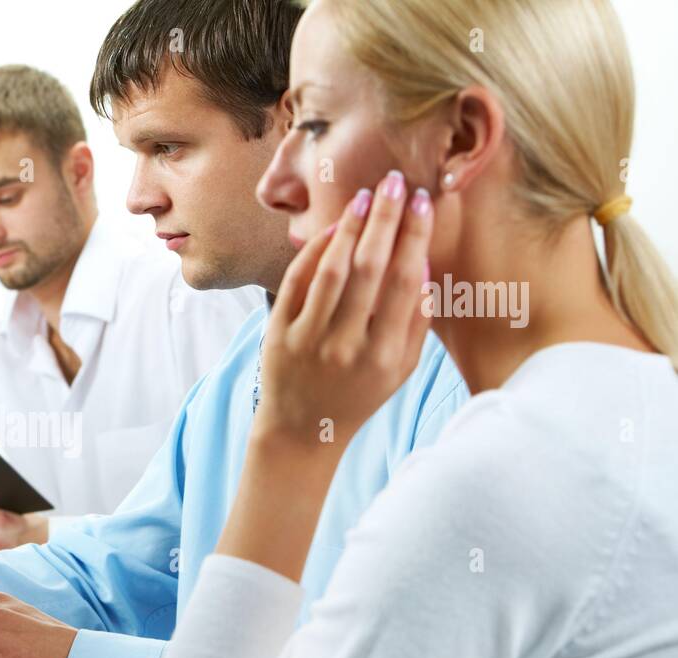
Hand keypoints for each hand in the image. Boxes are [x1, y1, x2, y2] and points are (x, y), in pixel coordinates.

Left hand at [256, 169, 433, 447]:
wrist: (303, 430)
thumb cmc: (358, 395)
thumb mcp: (400, 369)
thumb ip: (416, 321)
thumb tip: (422, 265)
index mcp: (384, 355)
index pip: (402, 282)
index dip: (413, 237)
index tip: (421, 203)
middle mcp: (347, 346)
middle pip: (369, 268)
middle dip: (384, 219)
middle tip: (394, 182)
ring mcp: (309, 339)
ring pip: (332, 270)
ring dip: (349, 227)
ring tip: (364, 197)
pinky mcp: (279, 333)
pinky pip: (298, 282)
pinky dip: (315, 251)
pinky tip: (331, 229)